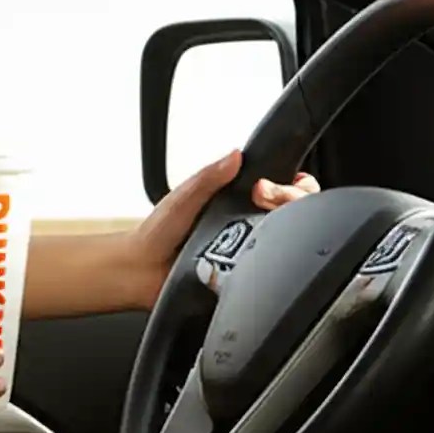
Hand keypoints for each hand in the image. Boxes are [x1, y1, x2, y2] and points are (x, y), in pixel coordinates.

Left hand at [130, 149, 320, 307]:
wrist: (139, 271)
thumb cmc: (156, 233)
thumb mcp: (184, 196)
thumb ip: (209, 177)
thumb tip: (236, 154)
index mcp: (235, 201)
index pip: (281, 187)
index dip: (291, 184)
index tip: (278, 184)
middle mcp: (247, 225)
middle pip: (294, 211)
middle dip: (291, 200)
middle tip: (266, 199)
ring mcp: (247, 251)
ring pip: (287, 241)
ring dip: (285, 232)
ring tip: (261, 227)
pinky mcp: (243, 278)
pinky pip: (269, 273)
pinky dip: (272, 264)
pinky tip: (262, 257)